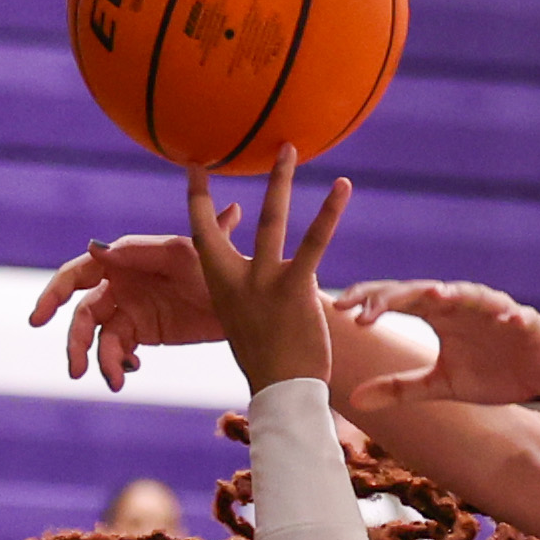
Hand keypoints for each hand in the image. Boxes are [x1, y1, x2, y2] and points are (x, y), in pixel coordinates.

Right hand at [28, 214, 243, 390]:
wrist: (249, 299)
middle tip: (75, 369)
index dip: (55, 293)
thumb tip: (96, 247)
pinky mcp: (144, 333)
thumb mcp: (185, 252)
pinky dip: (118, 363)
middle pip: (83, 313)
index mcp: (124, 259)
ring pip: (100, 337)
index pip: (78, 273)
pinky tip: (128, 371)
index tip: (40, 318)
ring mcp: (130, 310)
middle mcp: (120, 284)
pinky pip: (119, 350)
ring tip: (113, 381)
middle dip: (75, 341)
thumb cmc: (218, 265)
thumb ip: (142, 250)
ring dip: (101, 360)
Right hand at [187, 150, 348, 393]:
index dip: (199, 197)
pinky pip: (313, 243)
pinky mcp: (294, 288)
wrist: (281, 392)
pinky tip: (343, 187)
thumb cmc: (268, 360)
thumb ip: (243, 291)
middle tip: (237, 149)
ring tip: (289, 148)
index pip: (201, 232)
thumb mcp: (245, 320)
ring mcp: (263, 281)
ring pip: (270, 221)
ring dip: (279, 181)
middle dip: (234, 180)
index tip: (196, 164)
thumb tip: (246, 275)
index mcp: (220, 284)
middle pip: (226, 219)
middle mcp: (235, 277)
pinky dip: (329, 212)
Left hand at [337, 280, 539, 411]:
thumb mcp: (440, 385)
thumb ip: (399, 388)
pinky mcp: (525, 320)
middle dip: (395, 296)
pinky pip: (517, 315)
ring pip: (470, 295)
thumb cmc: (491, 374)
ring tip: (434, 296)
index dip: (368, 302)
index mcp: (437, 315)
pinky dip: (510, 314)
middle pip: (422, 291)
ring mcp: (492, 309)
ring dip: (454, 294)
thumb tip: (354, 398)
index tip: (339, 311)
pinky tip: (505, 318)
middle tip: (366, 305)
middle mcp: (460, 304)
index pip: (396, 300)